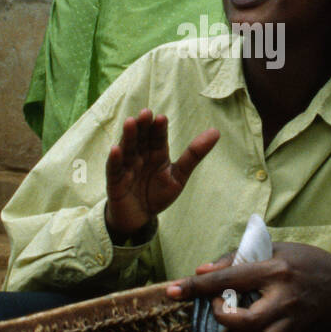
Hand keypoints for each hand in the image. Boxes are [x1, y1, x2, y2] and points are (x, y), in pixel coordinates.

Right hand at [103, 109, 218, 238]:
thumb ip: (194, 154)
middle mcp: (141, 156)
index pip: (158, 137)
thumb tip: (216, 131)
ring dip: (128, 136)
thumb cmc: (158, 194)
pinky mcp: (115, 181)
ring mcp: (127, 167)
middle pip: (141, 138)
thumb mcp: (179, 175)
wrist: (140, 218)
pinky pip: (114, 169)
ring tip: (130, 123)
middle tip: (146, 113)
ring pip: (127, 149)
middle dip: (143, 126)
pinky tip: (115, 149)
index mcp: (157, 153)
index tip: (162, 118)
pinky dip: (114, 160)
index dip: (159, 128)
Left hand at [167, 242, 330, 331]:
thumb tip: (200, 271)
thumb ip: (234, 259)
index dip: (197, 286)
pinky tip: (249, 330)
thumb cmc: (298, 260)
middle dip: (222, 317)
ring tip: (236, 318)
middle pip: (246, 321)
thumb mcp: (271, 248)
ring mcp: (291, 320)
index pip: (229, 279)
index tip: (172, 291)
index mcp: (275, 269)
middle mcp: (284, 298)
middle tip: (219, 306)